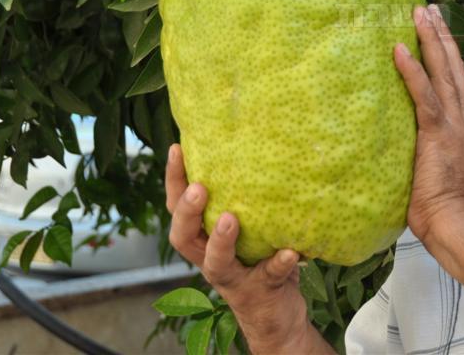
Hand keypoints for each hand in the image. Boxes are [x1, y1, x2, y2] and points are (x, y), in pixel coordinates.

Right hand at [165, 144, 325, 352]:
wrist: (278, 317)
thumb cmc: (261, 261)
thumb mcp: (250, 229)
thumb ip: (247, 201)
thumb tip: (258, 147)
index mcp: (204, 239)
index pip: (178, 208)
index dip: (174, 180)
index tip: (178, 148)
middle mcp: (211, 259)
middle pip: (184, 237)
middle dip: (187, 212)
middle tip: (199, 187)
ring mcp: (234, 278)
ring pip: (216, 262)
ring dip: (221, 240)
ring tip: (230, 218)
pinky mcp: (261, 291)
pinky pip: (268, 276)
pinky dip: (278, 262)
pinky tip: (289, 251)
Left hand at [394, 4, 463, 250]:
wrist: (455, 221)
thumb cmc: (443, 206)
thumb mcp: (435, 169)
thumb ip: (426, 150)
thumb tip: (406, 145)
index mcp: (462, 127)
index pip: (456, 82)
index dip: (448, 54)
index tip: (439, 30)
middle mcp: (461, 119)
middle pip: (453, 67)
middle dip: (442, 35)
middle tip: (430, 8)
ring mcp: (451, 123)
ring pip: (442, 72)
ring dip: (430, 40)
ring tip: (419, 13)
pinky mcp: (436, 132)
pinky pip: (423, 95)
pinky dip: (412, 70)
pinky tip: (400, 49)